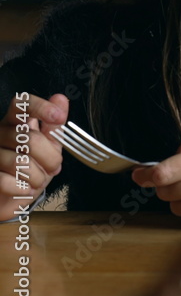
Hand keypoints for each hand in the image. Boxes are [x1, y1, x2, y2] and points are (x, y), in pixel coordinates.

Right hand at [0, 93, 67, 219]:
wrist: (12, 197)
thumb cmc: (31, 169)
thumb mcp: (48, 146)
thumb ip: (53, 125)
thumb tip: (60, 99)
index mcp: (15, 124)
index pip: (22, 105)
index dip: (41, 108)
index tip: (58, 117)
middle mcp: (0, 134)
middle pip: (31, 139)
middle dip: (51, 158)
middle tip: (54, 168)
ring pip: (19, 162)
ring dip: (37, 177)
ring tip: (37, 180)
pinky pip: (4, 181)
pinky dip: (21, 189)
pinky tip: (24, 189)